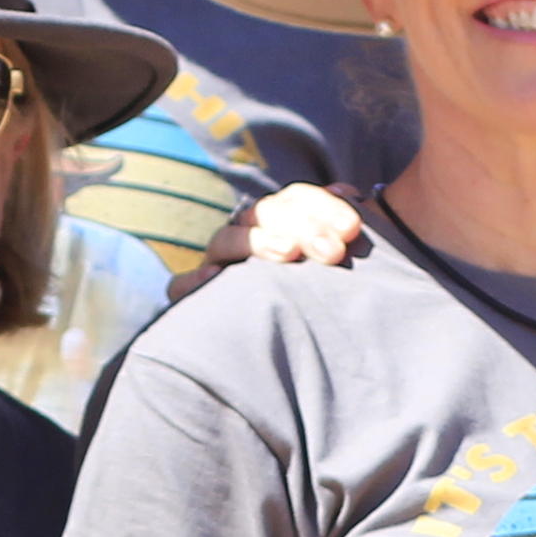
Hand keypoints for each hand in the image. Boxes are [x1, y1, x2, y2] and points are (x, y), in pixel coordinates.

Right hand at [186, 185, 366, 289]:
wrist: (287, 343)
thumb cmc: (322, 294)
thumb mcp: (337, 259)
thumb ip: (344, 227)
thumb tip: (350, 193)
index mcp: (281, 219)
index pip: (296, 198)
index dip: (323, 206)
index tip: (352, 228)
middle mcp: (247, 234)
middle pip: (266, 214)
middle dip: (302, 227)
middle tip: (333, 252)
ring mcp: (218, 262)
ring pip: (227, 239)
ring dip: (257, 242)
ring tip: (287, 253)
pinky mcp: (195, 295)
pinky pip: (183, 286)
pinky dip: (194, 281)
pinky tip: (214, 279)